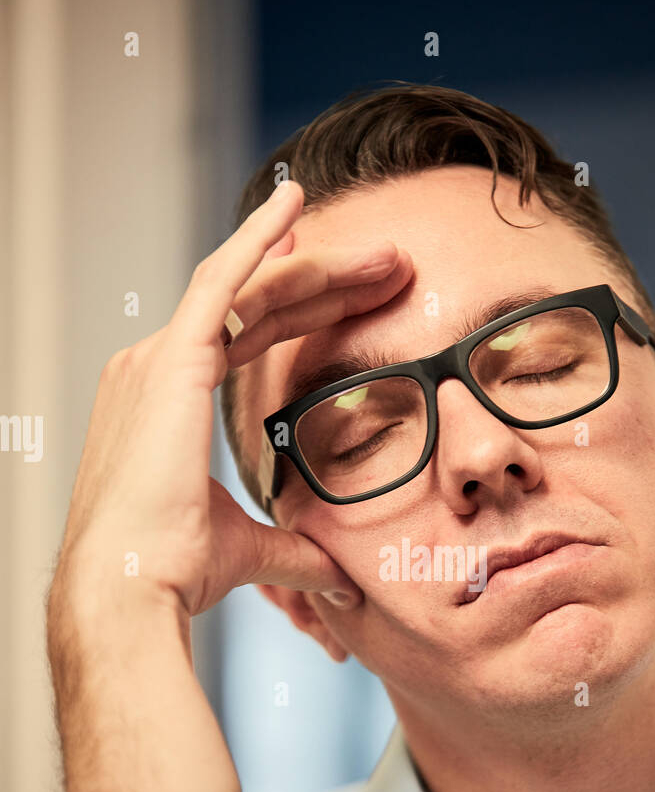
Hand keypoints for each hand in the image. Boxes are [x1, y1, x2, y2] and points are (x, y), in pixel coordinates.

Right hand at [52, 180, 412, 619]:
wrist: (128, 587)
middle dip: (327, 285)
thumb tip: (338, 578)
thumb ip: (295, 553)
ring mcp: (158, 359)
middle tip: (388, 267)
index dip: (302, 314)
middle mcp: (155, 369)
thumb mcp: (247, 550)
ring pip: (251, 291)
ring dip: (319, 268)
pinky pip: (220, 281)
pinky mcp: (171, 359)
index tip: (351, 295)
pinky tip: (293, 204)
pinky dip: (258, 239)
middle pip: (256, 308)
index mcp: (167, 403)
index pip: (246, 338)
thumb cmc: (170, 572)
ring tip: (382, 254)